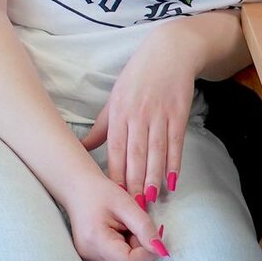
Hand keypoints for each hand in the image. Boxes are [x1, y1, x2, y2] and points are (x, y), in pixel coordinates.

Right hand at [58, 168, 161, 260]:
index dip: (148, 252)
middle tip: (135, 224)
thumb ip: (145, 228)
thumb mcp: (126, 204)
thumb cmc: (99, 191)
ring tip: (124, 226)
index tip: (156, 232)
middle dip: (141, 248)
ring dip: (134, 249)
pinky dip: (125, 250)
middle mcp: (89, 258)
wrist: (76, 188)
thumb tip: (162, 252)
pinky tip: (118, 233)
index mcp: (95, 242)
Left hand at [80, 26, 196, 211]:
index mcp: (118, 112)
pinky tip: (172, 181)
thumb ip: (101, 127)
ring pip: (155, 152)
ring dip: (153, 177)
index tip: (113, 196)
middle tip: (133, 208)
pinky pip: (176, 144)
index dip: (114, 173)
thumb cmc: (137, 77)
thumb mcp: (114, 98)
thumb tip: (82, 148)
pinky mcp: (178, 114)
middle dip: (134, 182)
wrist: (169, 52)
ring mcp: (159, 115)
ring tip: (151, 200)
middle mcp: (137, 115)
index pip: (114, 148)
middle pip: (135, 154)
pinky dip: (174, 163)